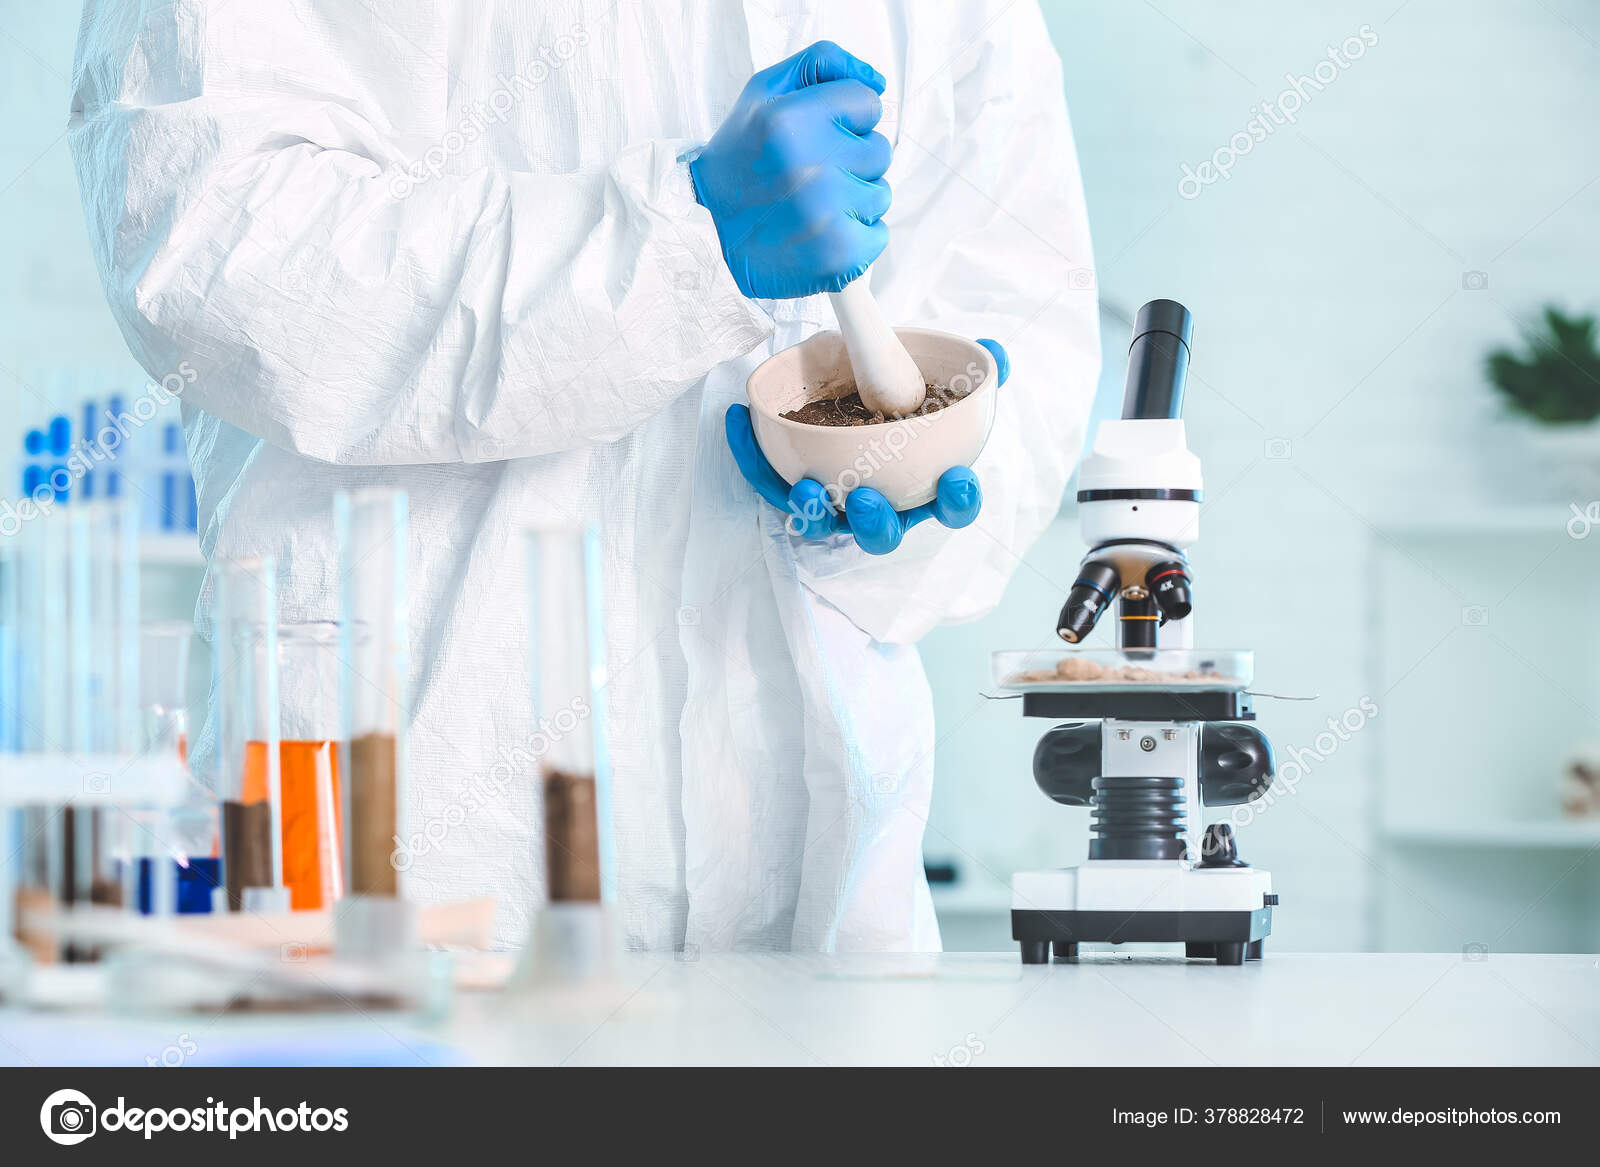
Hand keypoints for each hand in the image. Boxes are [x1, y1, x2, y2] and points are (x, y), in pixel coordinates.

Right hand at [690, 41, 891, 299]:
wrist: (707, 231)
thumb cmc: (742, 158)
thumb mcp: (764, 92)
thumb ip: (821, 64)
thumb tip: (878, 82)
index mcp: (788, 119)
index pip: (867, 102)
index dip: (845, 119)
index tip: (818, 135)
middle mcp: (808, 165)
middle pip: (879, 150)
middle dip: (851, 160)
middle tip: (810, 174)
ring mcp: (826, 214)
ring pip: (881, 194)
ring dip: (853, 200)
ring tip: (813, 205)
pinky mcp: (838, 255)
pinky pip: (878, 236)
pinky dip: (856, 237)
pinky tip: (821, 233)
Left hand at [725, 340, 1009, 554]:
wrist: (853, 391)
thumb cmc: (904, 403)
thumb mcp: (940, 381)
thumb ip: (970, 369)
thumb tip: (994, 347)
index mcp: (926, 486)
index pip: (951, 507)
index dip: (956, 501)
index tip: (955, 479)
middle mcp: (883, 505)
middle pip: (882, 534)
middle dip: (876, 522)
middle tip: (864, 498)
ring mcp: (834, 504)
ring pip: (824, 522)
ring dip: (814, 509)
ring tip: (805, 486)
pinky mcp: (790, 488)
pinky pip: (769, 480)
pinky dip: (751, 454)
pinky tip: (738, 419)